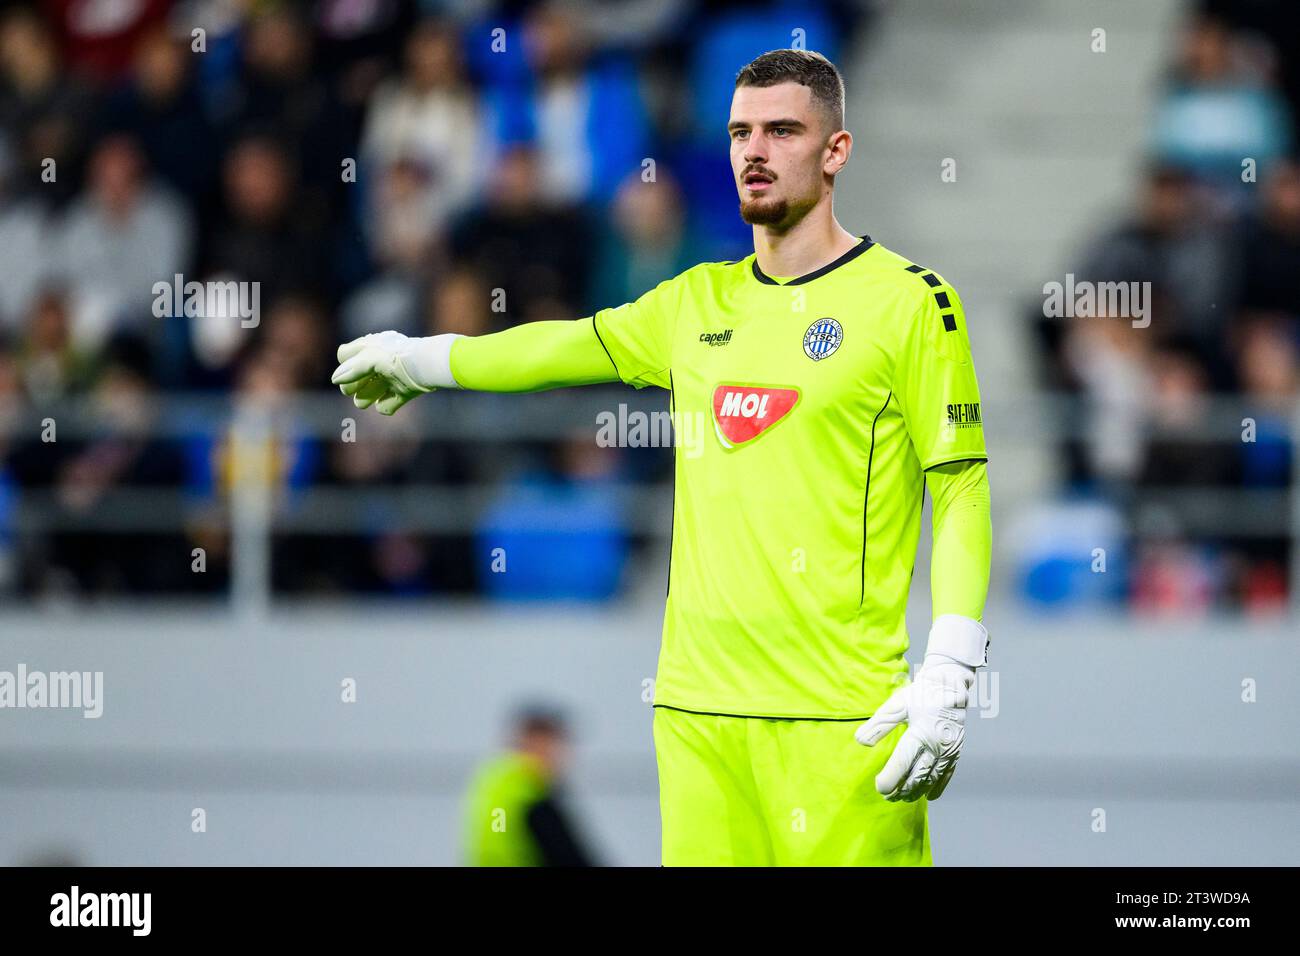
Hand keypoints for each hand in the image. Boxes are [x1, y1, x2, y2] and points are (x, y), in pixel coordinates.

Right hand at [331, 331, 459, 415]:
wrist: (431, 365)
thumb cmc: (399, 356)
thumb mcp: (371, 358)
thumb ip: (352, 369)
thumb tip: (335, 379)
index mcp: (372, 347)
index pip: (346, 355)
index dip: (344, 364)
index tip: (349, 371)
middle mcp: (381, 361)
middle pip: (357, 376)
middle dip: (352, 385)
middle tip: (349, 390)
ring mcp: (393, 376)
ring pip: (371, 390)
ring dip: (365, 396)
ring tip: (363, 402)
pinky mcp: (406, 391)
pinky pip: (390, 403)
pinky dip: (386, 405)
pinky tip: (385, 405)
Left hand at [855, 657, 974, 801]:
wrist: (949, 685)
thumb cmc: (920, 694)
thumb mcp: (896, 706)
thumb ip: (879, 725)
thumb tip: (860, 741)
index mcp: (919, 733)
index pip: (902, 764)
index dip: (890, 779)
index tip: (879, 786)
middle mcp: (935, 746)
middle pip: (917, 777)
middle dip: (901, 790)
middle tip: (887, 796)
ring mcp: (948, 751)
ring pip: (931, 779)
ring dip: (916, 792)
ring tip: (902, 798)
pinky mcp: (956, 752)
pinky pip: (947, 775)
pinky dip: (937, 788)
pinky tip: (928, 796)